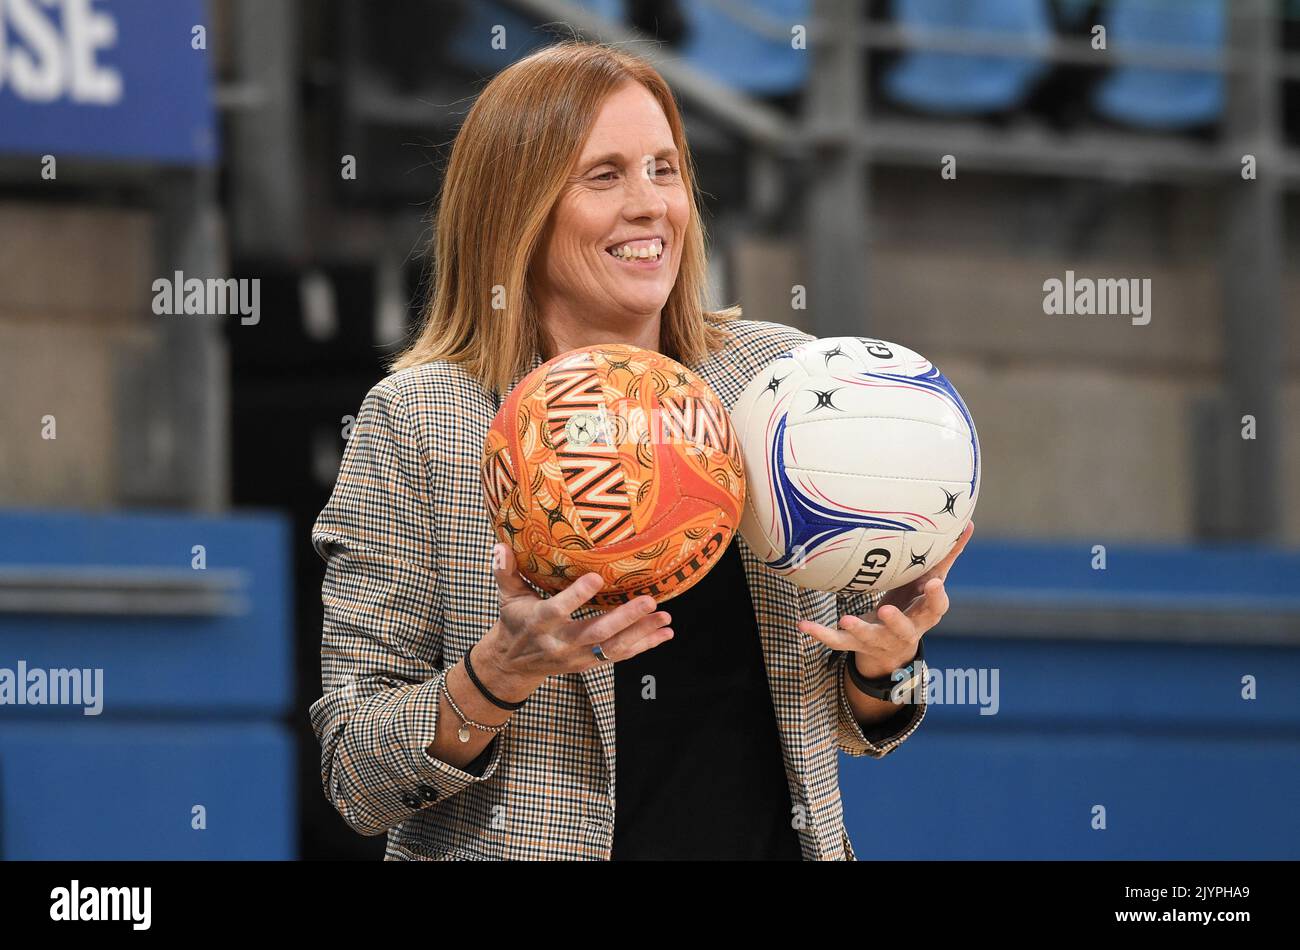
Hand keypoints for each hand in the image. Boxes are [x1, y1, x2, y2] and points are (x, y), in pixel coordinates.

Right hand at [480, 543, 674, 684]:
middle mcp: (560, 643)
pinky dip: (643, 646)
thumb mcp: (506, 596)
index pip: (557, 610)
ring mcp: (576, 656)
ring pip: (612, 647)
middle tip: (649, 600)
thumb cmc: (514, 621)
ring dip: (641, 633)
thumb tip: (500, 545)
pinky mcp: (589, 664)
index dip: (576, 596)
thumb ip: (505, 571)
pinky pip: (619, 656)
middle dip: (625, 618)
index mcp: (539, 623)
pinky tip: (664, 634)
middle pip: (595, 632)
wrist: (512, 665)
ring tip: (665, 618)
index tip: (596, 577)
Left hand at [798, 521, 973, 679]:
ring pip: (868, 638)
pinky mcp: (856, 645)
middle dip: (897, 620)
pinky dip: (821, 633)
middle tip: (887, 609)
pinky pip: (837, 642)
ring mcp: (878, 640)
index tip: (935, 583)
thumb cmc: (914, 605)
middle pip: (903, 628)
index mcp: (924, 614)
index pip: (935, 608)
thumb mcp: (929, 584)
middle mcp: (903, 631)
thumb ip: (945, 556)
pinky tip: (803, 624)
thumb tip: (967, 522)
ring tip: (845, 619)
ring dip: (858, 629)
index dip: (936, 597)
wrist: (894, 650)